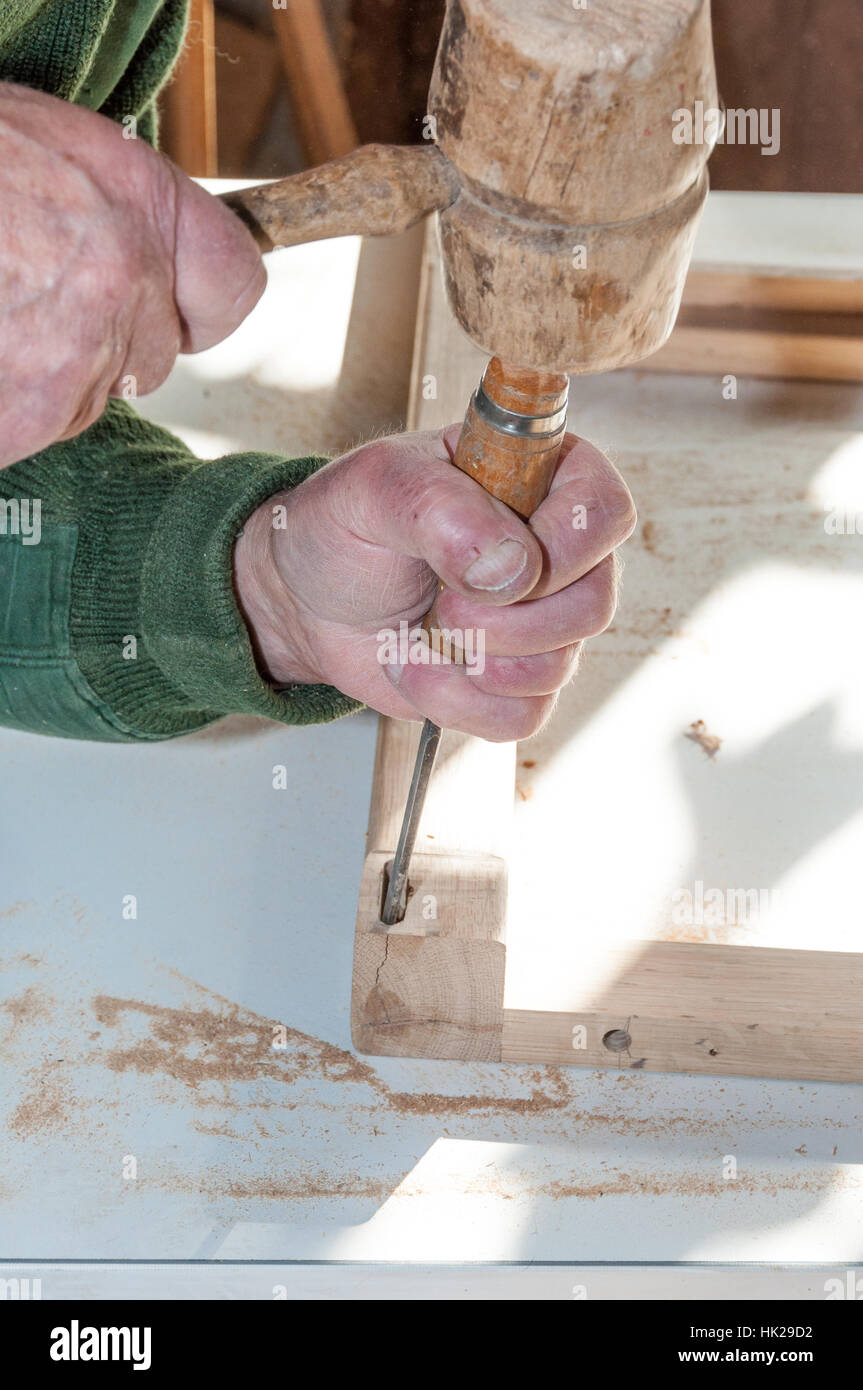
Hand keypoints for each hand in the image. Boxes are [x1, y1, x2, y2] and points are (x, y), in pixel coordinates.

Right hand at [0, 83, 264, 468]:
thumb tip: (145, 271)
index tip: (170, 309)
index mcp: (142, 198)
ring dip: (38, 376)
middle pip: (150, 360)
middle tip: (25, 301)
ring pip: (85, 400)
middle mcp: (127, 278)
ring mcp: (79, 353)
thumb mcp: (50, 148)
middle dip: (97, 345)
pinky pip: (29, 432)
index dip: (195, 305)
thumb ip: (112, 207)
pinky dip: (5, 413)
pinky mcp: (26, 412)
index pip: (232, 283)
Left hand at [234, 427, 635, 741]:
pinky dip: (457, 701)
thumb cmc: (342, 527)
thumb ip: (439, 508)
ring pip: (559, 667)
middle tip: (440, 601)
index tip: (496, 561)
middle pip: (592, 604)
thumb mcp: (372, 489)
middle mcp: (554, 552)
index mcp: (539, 479)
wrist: (305, 599)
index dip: (563, 548)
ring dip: (473, 660)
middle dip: (506, 620)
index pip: (604, 512)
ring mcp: (540, 622)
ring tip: (422, 629)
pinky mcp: (513, 683)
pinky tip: (417, 665)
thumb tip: (511, 568)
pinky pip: (522, 716)